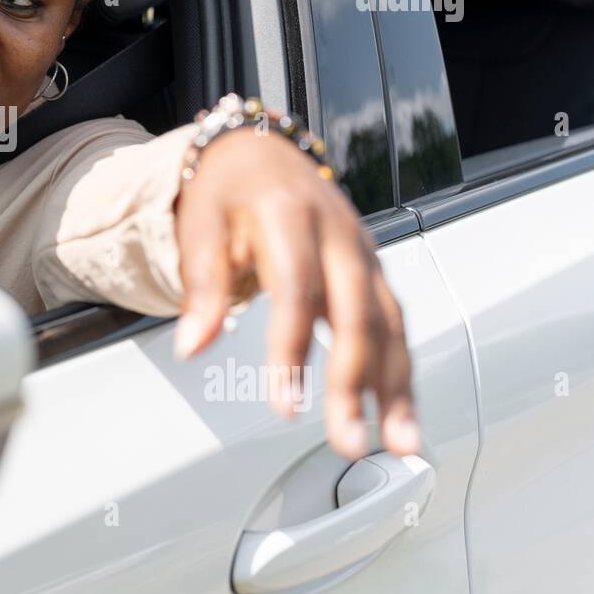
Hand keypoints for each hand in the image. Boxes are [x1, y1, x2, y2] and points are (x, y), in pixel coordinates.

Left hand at [172, 127, 418, 459]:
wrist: (258, 152)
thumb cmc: (226, 191)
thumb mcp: (199, 226)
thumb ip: (202, 285)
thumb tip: (193, 345)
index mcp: (292, 217)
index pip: (297, 292)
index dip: (292, 352)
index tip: (285, 405)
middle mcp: (341, 235)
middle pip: (357, 315)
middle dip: (356, 384)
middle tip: (349, 440)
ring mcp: (364, 253)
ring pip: (390, 324)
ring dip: (397, 387)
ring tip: (398, 441)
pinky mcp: (373, 270)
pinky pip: (395, 323)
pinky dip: (401, 371)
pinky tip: (400, 412)